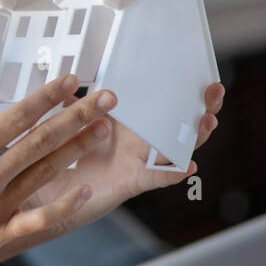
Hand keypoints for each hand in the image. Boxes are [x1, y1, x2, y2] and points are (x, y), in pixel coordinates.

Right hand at [0, 68, 115, 265]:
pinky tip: (85, 191)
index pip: (14, 118)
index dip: (46, 97)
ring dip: (77, 151)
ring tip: (103, 131)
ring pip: (45, 174)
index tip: (70, 81)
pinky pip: (37, 220)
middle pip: (40, 141)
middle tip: (108, 99)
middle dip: (78, 117)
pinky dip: (63, 207)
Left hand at [21, 81, 225, 233]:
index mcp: (128, 126)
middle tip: (215, 91)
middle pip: (179, 125)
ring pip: (175, 149)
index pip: (161, 106)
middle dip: (201, 108)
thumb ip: (74, 106)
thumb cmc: (66, 158)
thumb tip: (65, 84)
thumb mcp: (72, 126)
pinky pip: (156, 177)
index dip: (182, 92)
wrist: (49, 192)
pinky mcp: (132, 182)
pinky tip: (189, 166)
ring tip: (208, 122)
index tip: (199, 74)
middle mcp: (139, 143)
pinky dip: (172, 173)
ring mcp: (139, 162)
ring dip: (195, 137)